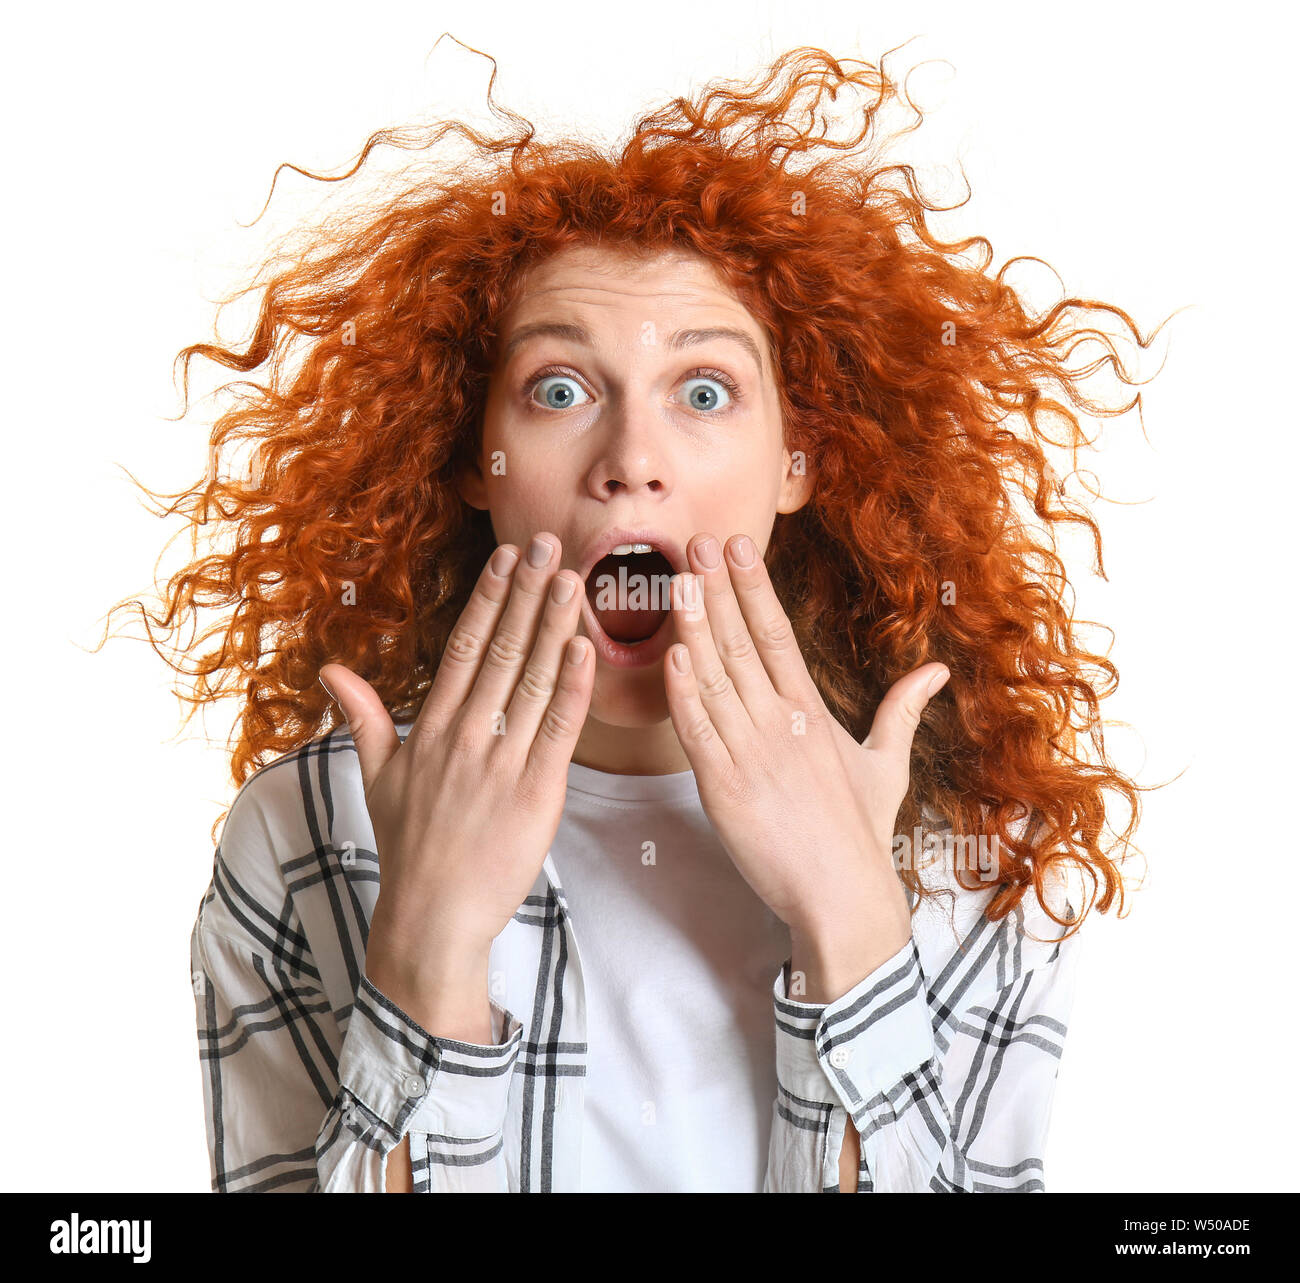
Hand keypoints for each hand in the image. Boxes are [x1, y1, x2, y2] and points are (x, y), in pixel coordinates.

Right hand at [318, 532, 593, 1024]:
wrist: (432, 918)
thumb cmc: (410, 848)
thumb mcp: (377, 779)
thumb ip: (365, 718)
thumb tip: (331, 671)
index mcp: (432, 728)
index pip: (465, 647)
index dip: (489, 598)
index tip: (509, 557)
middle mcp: (466, 737)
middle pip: (503, 650)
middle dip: (528, 594)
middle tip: (551, 545)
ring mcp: (501, 764)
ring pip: (533, 681)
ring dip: (555, 626)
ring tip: (574, 579)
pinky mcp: (536, 795)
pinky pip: (558, 730)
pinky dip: (574, 688)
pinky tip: (587, 648)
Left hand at [663, 532, 949, 996]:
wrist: (844, 897)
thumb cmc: (861, 833)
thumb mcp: (887, 763)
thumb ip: (902, 710)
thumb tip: (937, 670)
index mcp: (812, 711)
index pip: (777, 633)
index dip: (754, 587)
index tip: (736, 546)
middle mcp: (781, 722)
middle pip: (741, 642)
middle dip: (716, 589)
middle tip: (695, 540)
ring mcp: (752, 752)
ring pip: (714, 677)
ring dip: (692, 626)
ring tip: (676, 579)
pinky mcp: (724, 788)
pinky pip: (698, 731)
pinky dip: (683, 692)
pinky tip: (670, 655)